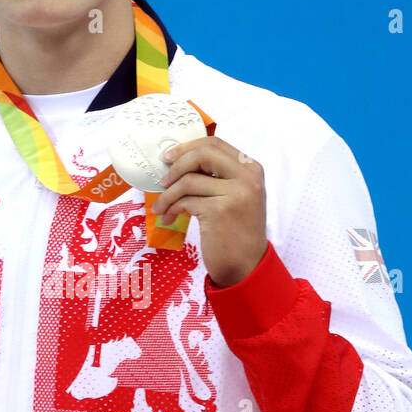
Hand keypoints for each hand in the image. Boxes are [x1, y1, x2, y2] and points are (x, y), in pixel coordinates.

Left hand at [150, 135, 267, 287]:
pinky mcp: (218, 211)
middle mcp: (247, 178)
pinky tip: (168, 218)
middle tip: (162, 180)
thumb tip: (181, 161)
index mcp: (251, 169)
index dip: (188, 147)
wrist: (246, 266)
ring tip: (160, 207)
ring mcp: (235, 194)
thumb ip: (219, 176)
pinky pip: (184, 201)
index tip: (169, 157)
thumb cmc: (236, 232)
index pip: (215, 144)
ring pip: (188, 180)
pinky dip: (171, 208)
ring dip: (167, 194)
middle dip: (176, 164)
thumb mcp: (237, 196)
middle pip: (203, 154)